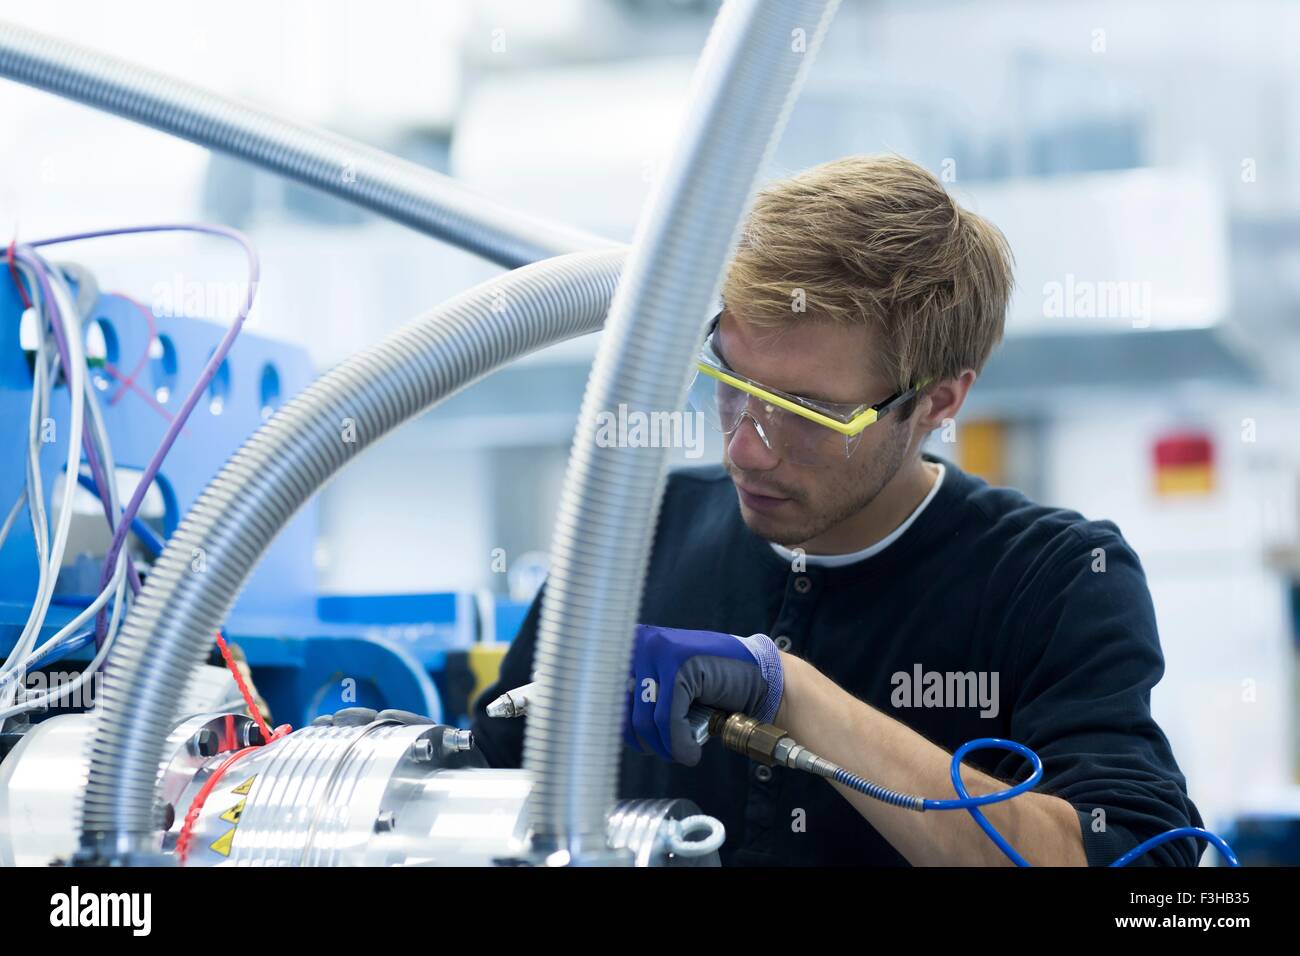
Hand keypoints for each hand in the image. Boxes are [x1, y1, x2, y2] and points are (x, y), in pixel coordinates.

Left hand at [624, 624, 783, 765]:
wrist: (758, 675)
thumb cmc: (711, 684)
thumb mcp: (667, 683)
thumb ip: (640, 695)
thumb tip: (608, 725)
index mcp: (631, 644)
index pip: (605, 695)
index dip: (621, 727)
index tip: (638, 744)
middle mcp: (641, 642)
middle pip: (624, 710)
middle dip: (645, 741)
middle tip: (666, 752)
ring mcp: (660, 651)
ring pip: (646, 720)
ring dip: (665, 748)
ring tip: (682, 753)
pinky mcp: (680, 667)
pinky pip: (668, 721)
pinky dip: (680, 746)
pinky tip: (691, 753)